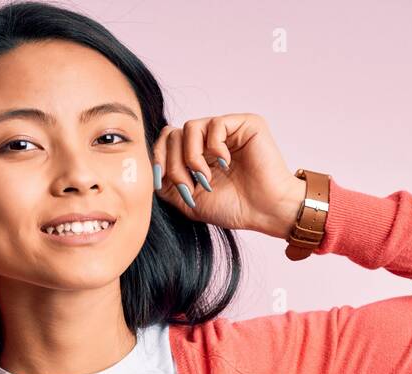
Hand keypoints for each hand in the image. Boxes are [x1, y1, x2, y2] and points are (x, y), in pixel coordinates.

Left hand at [151, 113, 305, 239]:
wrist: (263, 211)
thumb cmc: (233, 208)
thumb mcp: (187, 199)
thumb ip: (165, 181)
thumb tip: (148, 165)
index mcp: (197, 154)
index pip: (166, 140)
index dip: (157, 157)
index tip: (159, 179)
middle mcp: (210, 139)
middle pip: (173, 134)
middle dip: (174, 164)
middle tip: (188, 186)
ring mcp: (227, 130)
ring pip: (189, 128)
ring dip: (191, 158)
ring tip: (205, 178)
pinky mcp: (244, 124)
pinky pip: (214, 124)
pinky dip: (214, 148)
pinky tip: (225, 164)